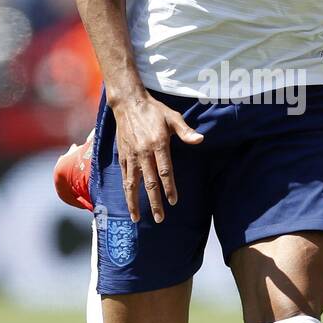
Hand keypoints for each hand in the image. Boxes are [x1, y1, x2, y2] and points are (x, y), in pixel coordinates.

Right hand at [112, 91, 203, 222]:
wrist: (128, 103)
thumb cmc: (154, 111)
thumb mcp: (173, 117)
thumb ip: (185, 131)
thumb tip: (200, 139)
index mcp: (158, 144)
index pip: (165, 171)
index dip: (169, 188)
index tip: (173, 201)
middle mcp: (143, 153)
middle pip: (149, 182)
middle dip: (154, 202)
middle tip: (159, 218)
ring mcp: (131, 156)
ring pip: (132, 184)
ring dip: (134, 202)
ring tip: (137, 218)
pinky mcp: (122, 156)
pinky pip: (124, 177)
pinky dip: (126, 191)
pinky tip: (129, 202)